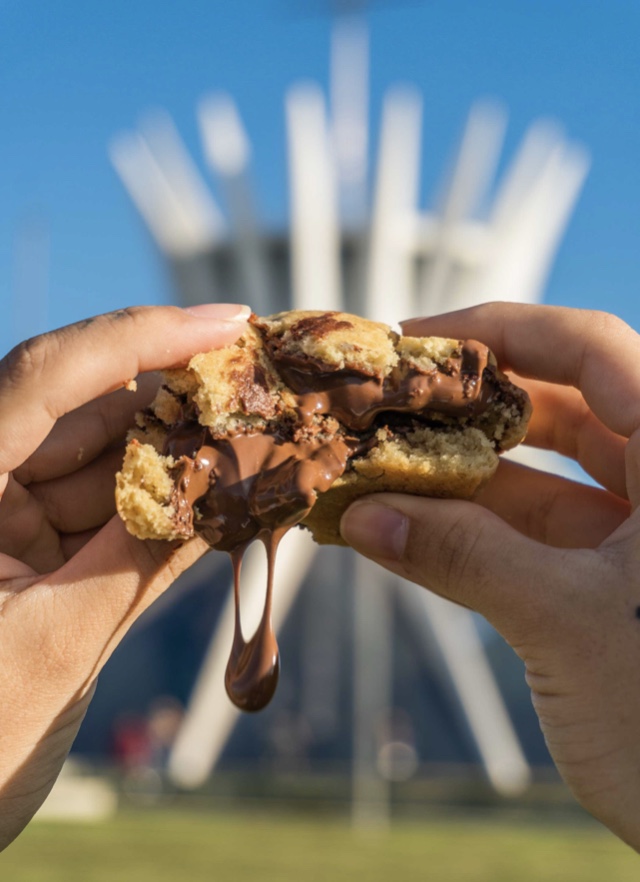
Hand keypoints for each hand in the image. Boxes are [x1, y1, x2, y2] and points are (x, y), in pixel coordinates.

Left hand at [0, 303, 247, 850]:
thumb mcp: (56, 649)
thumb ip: (146, 560)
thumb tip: (238, 487)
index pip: (42, 378)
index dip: (140, 339)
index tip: (227, 324)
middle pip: (79, 407)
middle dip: (175, 395)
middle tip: (261, 384)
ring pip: (98, 455)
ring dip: (177, 451)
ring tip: (256, 440)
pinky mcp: (22, 547)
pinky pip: (100, 505)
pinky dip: (159, 501)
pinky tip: (216, 494)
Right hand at [341, 303, 639, 850]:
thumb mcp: (568, 624)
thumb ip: (464, 559)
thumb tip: (363, 517)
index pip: (592, 351)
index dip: (504, 332)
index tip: (418, 340)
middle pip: (558, 407)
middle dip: (465, 407)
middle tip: (382, 406)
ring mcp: (637, 536)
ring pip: (538, 478)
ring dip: (455, 477)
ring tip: (371, 471)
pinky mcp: (611, 584)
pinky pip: (532, 537)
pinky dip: (471, 532)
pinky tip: (400, 529)